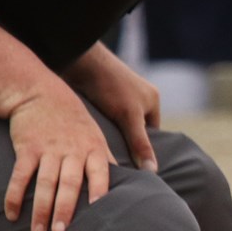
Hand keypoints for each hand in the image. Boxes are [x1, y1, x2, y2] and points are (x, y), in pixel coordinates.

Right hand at [4, 84, 114, 230]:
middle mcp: (72, 151)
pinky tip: (12, 214)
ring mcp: (48, 150)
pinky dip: (14, 195)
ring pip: (45, 183)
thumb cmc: (75, 122)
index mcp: (93, 149)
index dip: (101, 190)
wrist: (41, 93)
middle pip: (69, 183)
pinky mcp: (26, 148)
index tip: (100, 210)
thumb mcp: (97, 136)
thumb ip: (106, 161)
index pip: (100, 173)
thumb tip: (128, 185)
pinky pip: (20, 175)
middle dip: (65, 209)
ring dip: (41, 209)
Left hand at [65, 44, 158, 172]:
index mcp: (152, 101)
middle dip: (124, 144)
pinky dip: (96, 126)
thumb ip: (140, 144)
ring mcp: (118, 95)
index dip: (142, 149)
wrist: (79, 59)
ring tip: (98, 152)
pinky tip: (86, 137)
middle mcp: (137, 97)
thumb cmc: (109, 85)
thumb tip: (152, 172)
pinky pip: (102, 117)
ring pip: (116, 124)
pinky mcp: (99, 93)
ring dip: (109, 136)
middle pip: (134, 130)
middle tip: (113, 162)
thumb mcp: (129, 117)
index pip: (152, 134)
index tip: (131, 166)